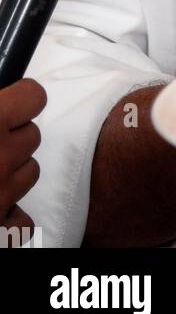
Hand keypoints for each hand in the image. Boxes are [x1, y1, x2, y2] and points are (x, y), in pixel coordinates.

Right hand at [0, 78, 46, 231]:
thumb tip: (7, 93)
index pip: (34, 96)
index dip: (21, 100)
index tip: (10, 106)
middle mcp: (0, 156)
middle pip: (33, 135)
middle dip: (13, 138)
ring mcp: (1, 195)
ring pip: (31, 172)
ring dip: (13, 172)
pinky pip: (23, 220)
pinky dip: (11, 214)